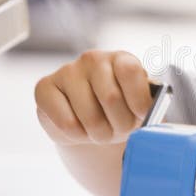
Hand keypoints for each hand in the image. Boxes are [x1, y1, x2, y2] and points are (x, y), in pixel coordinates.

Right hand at [34, 51, 153, 145]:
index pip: (130, 71)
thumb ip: (149, 104)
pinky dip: (78, 136)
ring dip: (100, 135)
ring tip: (101, 131)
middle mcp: (93, 59)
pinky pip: (66, 123)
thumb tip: (151, 110)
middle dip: (120, 125)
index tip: (141, 116)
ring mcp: (67, 71)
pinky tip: (80, 129)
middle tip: (119, 129)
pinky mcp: (44, 88)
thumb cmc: (121, 112)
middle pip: (111, 98)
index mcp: (122, 59)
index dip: (138, 100)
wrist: (92, 124)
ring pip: (90, 116)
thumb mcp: (140, 106)